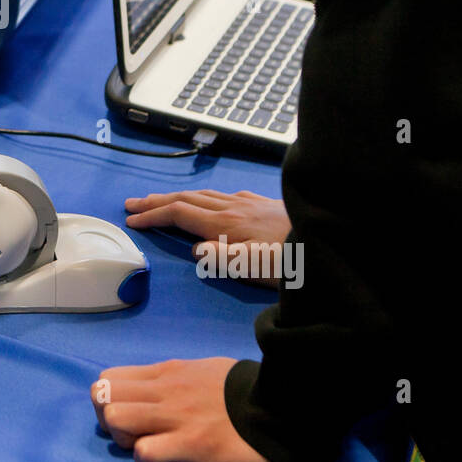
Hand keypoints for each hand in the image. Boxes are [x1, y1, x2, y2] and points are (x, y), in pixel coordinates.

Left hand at [92, 357, 274, 461]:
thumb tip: (157, 386)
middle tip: (132, 434)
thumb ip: (176, 377)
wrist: (281, 403)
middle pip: (102, 395)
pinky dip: (148, 461)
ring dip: (125, 440)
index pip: (110, 377)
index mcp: (168, 371)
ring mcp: (176, 416)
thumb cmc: (246, 389)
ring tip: (148, 447)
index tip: (129, 415)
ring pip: (115, 419)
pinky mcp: (191, 444)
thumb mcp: (205, 370)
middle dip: (108, 419)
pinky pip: (145, 452)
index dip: (110, 400)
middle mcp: (165, 389)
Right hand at [125, 190, 290, 287]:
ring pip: (205, 194)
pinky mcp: (265, 204)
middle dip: (157, 200)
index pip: (179, 213)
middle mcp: (234, 206)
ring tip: (162, 200)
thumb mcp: (252, 267)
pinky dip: (205, 197)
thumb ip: (220, 257)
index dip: (153, 215)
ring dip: (178, 197)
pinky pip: (224, 195)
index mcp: (225, 222)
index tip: (132, 219)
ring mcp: (250, 202)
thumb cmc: (292, 262)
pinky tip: (212, 202)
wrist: (330, 241)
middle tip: (133, 203)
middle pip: (187, 198)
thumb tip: (196, 249)